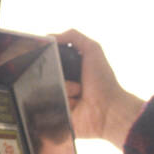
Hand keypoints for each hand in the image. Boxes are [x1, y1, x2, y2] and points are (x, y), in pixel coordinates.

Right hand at [49, 29, 145, 148]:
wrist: (110, 110)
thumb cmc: (104, 81)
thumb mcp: (93, 50)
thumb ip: (74, 36)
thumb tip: (49, 36)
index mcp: (69, 70)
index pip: (49, 61)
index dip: (48, 59)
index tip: (48, 57)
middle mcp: (62, 85)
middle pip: (44, 76)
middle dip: (55, 74)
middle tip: (75, 79)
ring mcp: (59, 101)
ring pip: (46, 91)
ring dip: (65, 90)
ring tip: (79, 94)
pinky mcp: (57, 117)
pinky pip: (48, 108)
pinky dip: (62, 104)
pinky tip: (76, 105)